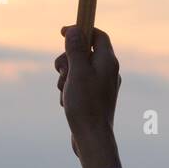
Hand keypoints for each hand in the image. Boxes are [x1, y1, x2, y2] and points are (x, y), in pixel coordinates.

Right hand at [54, 26, 122, 167]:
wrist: (92, 138)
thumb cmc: (86, 105)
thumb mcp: (77, 72)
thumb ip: (76, 49)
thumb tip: (75, 29)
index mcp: (107, 61)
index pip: (98, 35)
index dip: (81, 30)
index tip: (62, 32)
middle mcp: (108, 71)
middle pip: (85, 52)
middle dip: (67, 59)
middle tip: (61, 71)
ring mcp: (102, 85)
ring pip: (78, 69)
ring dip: (65, 77)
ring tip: (64, 91)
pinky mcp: (95, 97)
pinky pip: (79, 84)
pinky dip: (69, 89)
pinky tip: (66, 101)